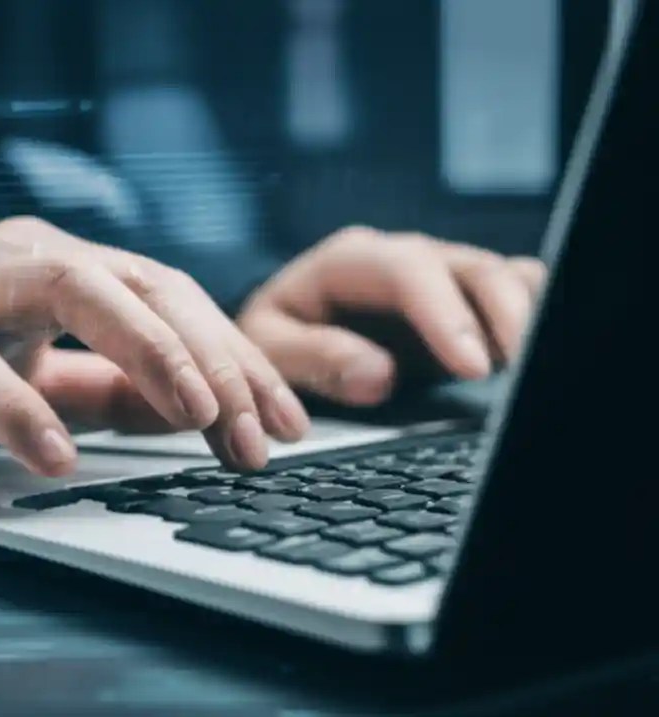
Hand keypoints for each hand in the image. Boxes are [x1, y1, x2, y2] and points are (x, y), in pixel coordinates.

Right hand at [0, 216, 311, 474]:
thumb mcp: (24, 371)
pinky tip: (60, 457)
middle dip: (214, 359)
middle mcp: (10, 256)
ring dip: (146, 352)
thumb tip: (185, 411)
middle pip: (139, 285)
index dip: (234, 355)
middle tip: (265, 437)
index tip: (285, 422)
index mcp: (47, 261)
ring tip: (199, 417)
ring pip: (70, 292)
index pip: (165, 293)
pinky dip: (21, 408)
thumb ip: (99, 385)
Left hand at [237, 226, 546, 405]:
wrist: (280, 325)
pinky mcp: (462, 297)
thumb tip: (378, 375)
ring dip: (523, 316)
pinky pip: (513, 288)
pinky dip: (531, 313)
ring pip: (500, 276)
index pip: (408, 272)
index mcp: (349, 260)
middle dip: (503, 315)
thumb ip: (314, 358)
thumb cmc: (272, 333)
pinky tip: (531, 351)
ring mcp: (438, 273)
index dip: (446, 316)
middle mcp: (402, 257)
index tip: (471, 367)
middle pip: (469, 268)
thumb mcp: (267, 346)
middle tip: (520, 370)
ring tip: (530, 365)